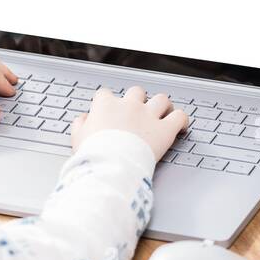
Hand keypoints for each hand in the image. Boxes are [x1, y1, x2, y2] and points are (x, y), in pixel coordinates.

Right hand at [70, 87, 189, 161]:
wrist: (111, 167)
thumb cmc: (94, 155)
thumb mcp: (78, 138)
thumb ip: (80, 125)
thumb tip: (84, 119)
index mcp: (106, 105)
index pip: (106, 95)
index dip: (108, 103)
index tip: (110, 111)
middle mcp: (129, 105)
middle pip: (136, 92)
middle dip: (138, 101)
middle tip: (139, 113)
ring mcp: (148, 115)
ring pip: (161, 99)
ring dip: (163, 106)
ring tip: (164, 113)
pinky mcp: (165, 129)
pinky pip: (179, 117)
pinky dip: (182, 120)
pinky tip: (181, 127)